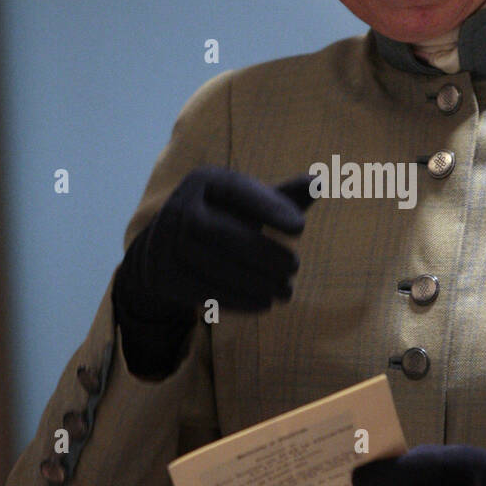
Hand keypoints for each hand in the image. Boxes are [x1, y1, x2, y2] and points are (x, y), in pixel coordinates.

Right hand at [113, 168, 314, 376]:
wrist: (166, 250)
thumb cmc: (224, 220)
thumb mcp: (250, 205)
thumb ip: (282, 198)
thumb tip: (321, 182)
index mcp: (203, 181)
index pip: (237, 190)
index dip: (269, 208)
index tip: (301, 228)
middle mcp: (178, 208)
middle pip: (223, 234)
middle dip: (264, 254)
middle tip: (295, 267)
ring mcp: (165, 244)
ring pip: (215, 267)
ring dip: (256, 282)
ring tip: (286, 291)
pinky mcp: (164, 276)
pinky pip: (204, 291)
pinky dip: (238, 300)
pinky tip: (264, 304)